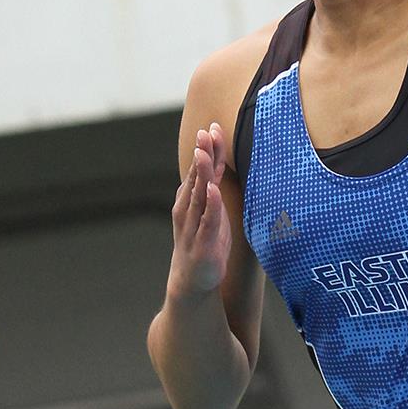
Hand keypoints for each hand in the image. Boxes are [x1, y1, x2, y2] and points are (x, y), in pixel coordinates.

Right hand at [168, 122, 230, 296]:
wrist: (191, 281)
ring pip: (198, 195)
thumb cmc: (203, 242)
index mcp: (191, 200)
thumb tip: (219, 163)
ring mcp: (193, 226)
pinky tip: (212, 190)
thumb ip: (214, 188)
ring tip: (203, 153)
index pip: (201, 170)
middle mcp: (188, 209)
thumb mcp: (211, 212)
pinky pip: (206, 220)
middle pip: (197, 176)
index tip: (212, 127)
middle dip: (202, 154)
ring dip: (200, 173)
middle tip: (205, 131)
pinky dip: (209, 204)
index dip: (208, 149)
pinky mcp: (202, 243)